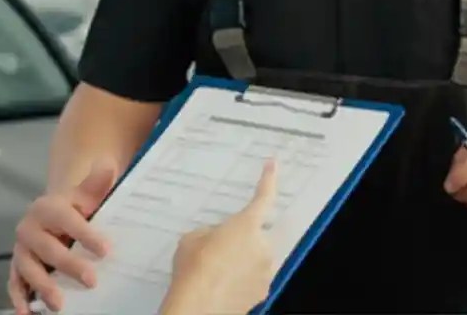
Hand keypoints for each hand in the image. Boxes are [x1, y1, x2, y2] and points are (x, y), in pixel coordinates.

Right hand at [9, 161, 117, 314]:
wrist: (53, 217)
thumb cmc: (75, 208)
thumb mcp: (86, 195)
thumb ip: (96, 182)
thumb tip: (107, 164)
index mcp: (47, 208)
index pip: (66, 220)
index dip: (85, 234)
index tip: (106, 249)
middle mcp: (28, 228)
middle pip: (48, 249)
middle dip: (69, 265)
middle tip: (92, 280)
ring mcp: (21, 251)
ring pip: (29, 269)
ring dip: (43, 287)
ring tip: (60, 305)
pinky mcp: (17, 269)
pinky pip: (15, 285)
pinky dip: (19, 300)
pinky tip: (27, 314)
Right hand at [161, 160, 277, 314]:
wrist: (199, 306)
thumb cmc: (194, 268)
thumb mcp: (193, 239)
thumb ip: (211, 232)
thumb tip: (215, 239)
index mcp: (246, 225)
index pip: (263, 197)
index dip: (268, 179)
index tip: (273, 165)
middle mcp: (262, 246)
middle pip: (256, 234)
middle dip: (240, 238)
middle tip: (217, 249)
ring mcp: (265, 271)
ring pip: (256, 257)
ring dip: (241, 260)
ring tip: (215, 270)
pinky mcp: (262, 292)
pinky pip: (254, 277)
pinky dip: (241, 279)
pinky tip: (222, 284)